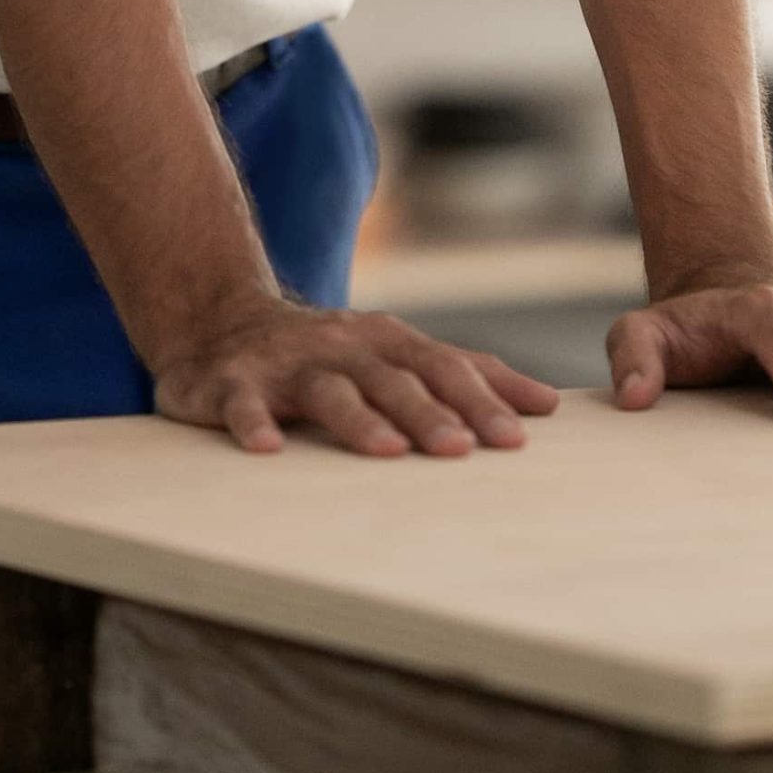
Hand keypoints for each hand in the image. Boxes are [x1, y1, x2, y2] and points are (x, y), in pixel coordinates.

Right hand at [155, 295, 561, 457]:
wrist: (225, 321)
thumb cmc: (333, 354)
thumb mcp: (397, 354)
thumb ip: (466, 377)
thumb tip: (547, 404)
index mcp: (387, 343)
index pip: (442, 368)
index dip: (479, 400)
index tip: (518, 438)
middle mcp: (344, 348)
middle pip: (392, 379)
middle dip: (429, 412)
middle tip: (462, 449)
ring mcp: (288, 364)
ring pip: (328, 390)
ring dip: (359, 419)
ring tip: (389, 451)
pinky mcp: (234, 384)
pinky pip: (243, 403)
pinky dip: (254, 422)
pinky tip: (268, 448)